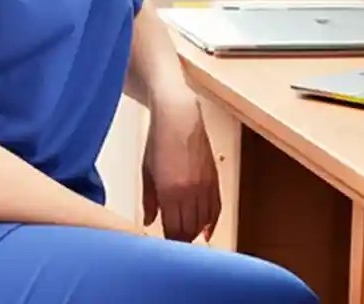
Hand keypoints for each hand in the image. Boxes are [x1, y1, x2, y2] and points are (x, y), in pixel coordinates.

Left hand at [141, 89, 221, 242]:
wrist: (179, 116)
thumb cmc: (158, 140)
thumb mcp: (146, 171)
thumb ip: (148, 200)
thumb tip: (148, 222)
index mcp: (169, 191)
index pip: (173, 229)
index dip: (170, 242)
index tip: (164, 247)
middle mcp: (190, 191)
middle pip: (189, 229)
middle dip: (181, 239)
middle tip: (173, 245)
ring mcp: (205, 185)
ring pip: (204, 221)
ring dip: (195, 232)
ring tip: (187, 238)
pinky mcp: (215, 179)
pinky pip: (217, 208)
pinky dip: (212, 222)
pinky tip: (206, 231)